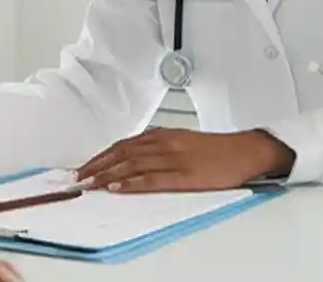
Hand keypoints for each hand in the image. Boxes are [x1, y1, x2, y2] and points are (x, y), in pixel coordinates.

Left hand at [75, 128, 295, 192]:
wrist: (244, 151)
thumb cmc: (215, 149)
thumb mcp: (182, 140)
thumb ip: (158, 145)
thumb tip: (133, 155)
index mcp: (163, 134)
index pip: (123, 144)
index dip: (101, 155)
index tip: (84, 166)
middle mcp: (164, 143)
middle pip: (122, 153)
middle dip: (97, 166)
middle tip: (78, 177)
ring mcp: (174, 159)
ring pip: (132, 165)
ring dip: (107, 175)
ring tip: (90, 184)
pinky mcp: (185, 175)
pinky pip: (153, 179)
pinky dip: (132, 184)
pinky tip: (118, 188)